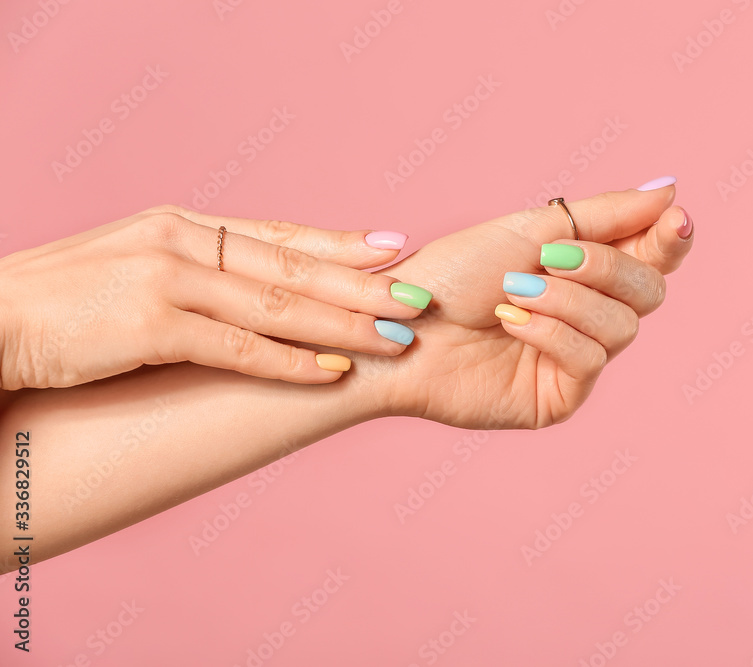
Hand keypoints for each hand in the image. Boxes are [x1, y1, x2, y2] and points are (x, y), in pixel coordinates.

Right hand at [0, 206, 430, 389]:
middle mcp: (181, 241)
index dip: (339, 244)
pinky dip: (289, 361)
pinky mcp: (149, 324)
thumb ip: (194, 276)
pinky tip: (332, 372)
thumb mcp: (133, 271)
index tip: (392, 250)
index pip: (278, 234)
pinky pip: (237, 347)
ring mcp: (165, 278)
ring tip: (396, 338)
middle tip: (417, 298)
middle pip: (292, 265)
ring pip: (276, 304)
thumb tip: (250, 294)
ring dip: (343, 324)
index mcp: (182, 226)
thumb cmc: (62, 305)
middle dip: (362, 286)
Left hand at [351, 183, 692, 428]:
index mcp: (584, 270)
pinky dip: (552, 332)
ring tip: (515, 291)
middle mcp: (587, 315)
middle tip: (553, 257)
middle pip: (648, 291)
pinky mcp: (558, 396)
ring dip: (568, 300)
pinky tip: (512, 321)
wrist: (398, 326)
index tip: (675, 219)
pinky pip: (589, 360)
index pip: (651, 255)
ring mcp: (575, 357)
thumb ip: (605, 214)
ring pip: (622, 326)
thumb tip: (671, 191)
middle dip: (605, 267)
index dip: (670, 238)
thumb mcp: (530, 230)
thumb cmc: (453, 275)